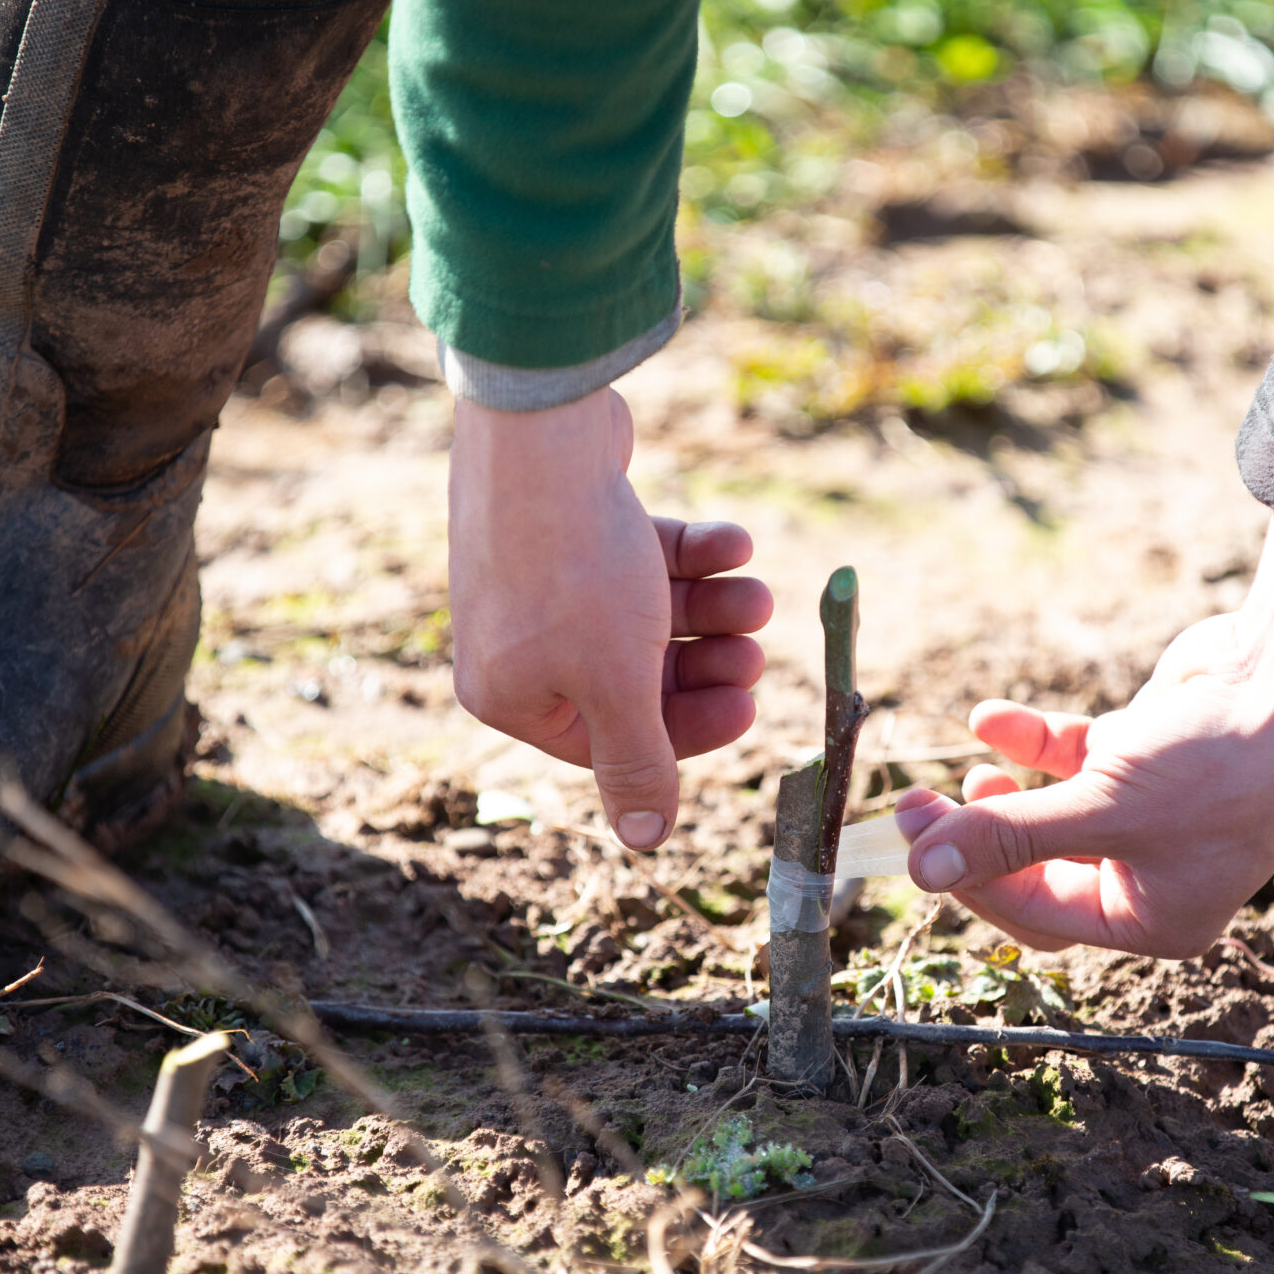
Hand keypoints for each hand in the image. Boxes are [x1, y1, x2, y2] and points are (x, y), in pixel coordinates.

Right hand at [447, 388, 771, 848]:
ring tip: (760, 595)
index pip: (611, 741)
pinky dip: (699, 554)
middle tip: (758, 651)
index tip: (750, 707)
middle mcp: (520, 640)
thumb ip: (638, 760)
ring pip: (651, 615)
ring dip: (718, 609)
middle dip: (709, 663)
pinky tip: (737, 543)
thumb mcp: (618, 682)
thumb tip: (646, 841)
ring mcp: (545, 578)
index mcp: (512, 693)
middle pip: (637, 677)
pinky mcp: (575, 521)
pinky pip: (648, 557)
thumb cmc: (574, 569)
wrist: (546, 432)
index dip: (689, 730)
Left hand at [897, 512, 1273, 955]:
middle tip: (912, 806)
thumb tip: (922, 870)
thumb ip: (1009, 839)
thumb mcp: (1103, 810)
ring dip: (1000, 795)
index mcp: (1153, 919)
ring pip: (1050, 814)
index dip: (971, 880)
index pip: (1037, 915)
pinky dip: (1031, 742)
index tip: (915, 840)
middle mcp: (1152, 875)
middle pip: (1037, 869)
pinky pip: (1073, 761)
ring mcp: (1149, 814)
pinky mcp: (1146, 758)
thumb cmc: (1218, 765)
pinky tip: (989, 718)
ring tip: (962, 773)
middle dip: (975, 837)